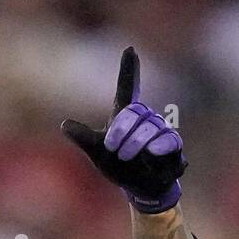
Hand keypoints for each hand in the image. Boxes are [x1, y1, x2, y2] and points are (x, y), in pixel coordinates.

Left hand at [60, 47, 185, 213]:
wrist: (140, 189)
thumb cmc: (119, 167)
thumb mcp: (97, 154)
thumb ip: (84, 139)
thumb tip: (65, 125)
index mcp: (124, 116)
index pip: (127, 88)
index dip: (128, 69)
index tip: (129, 49)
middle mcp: (144, 118)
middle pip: (135, 112)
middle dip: (122, 133)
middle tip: (116, 151)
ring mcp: (161, 129)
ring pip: (151, 128)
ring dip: (137, 146)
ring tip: (132, 159)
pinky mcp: (174, 144)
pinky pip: (168, 142)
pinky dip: (156, 152)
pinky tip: (151, 159)